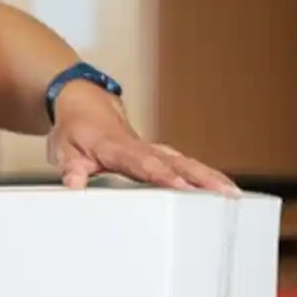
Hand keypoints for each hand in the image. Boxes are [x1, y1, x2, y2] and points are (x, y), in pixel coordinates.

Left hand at [46, 81, 240, 195]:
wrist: (84, 102)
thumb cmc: (75, 128)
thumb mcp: (63, 149)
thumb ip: (71, 167)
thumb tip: (75, 183)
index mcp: (117, 146)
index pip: (143, 163)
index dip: (163, 174)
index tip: (183, 186)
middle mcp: (140, 146)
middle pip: (175, 162)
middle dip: (201, 178)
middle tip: (226, 193)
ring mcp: (151, 149)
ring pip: (184, 162)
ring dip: (209, 177)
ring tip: (233, 194)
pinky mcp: (157, 154)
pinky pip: (182, 164)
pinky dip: (203, 174)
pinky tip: (221, 187)